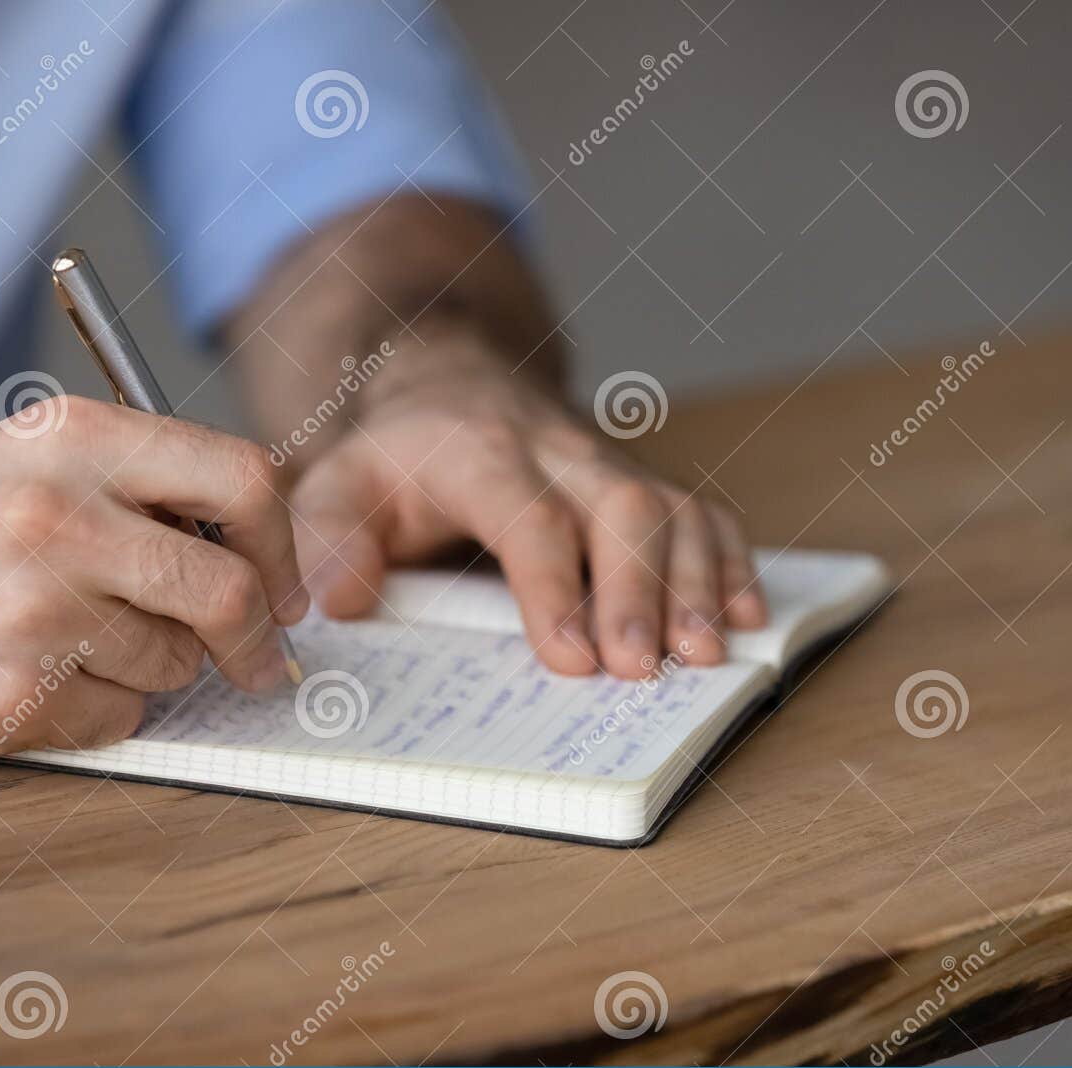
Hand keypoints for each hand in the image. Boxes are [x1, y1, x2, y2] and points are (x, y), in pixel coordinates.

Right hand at [0, 397, 306, 755]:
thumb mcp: (40, 456)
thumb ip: (147, 486)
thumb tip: (262, 549)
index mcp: (77, 440)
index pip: (242, 480)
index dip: (281, 544)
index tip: (286, 587)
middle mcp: (57, 519)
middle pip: (225, 591)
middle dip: (256, 638)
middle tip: (258, 657)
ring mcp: (29, 613)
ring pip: (173, 665)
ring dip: (155, 668)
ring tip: (82, 640)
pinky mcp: (5, 696)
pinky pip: (116, 719)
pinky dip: (99, 710)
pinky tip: (41, 677)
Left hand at [288, 325, 765, 677]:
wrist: (448, 394)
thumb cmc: (395, 459)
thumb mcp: (335, 485)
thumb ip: (327, 537)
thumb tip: (339, 599)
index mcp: (480, 454)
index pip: (528, 515)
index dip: (554, 586)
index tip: (569, 658)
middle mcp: (559, 454)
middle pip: (622, 506)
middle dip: (639, 590)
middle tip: (642, 669)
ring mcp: (610, 467)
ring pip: (674, 508)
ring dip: (696, 583)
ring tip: (703, 654)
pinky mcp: (643, 485)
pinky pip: (703, 512)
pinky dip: (730, 561)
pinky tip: (744, 614)